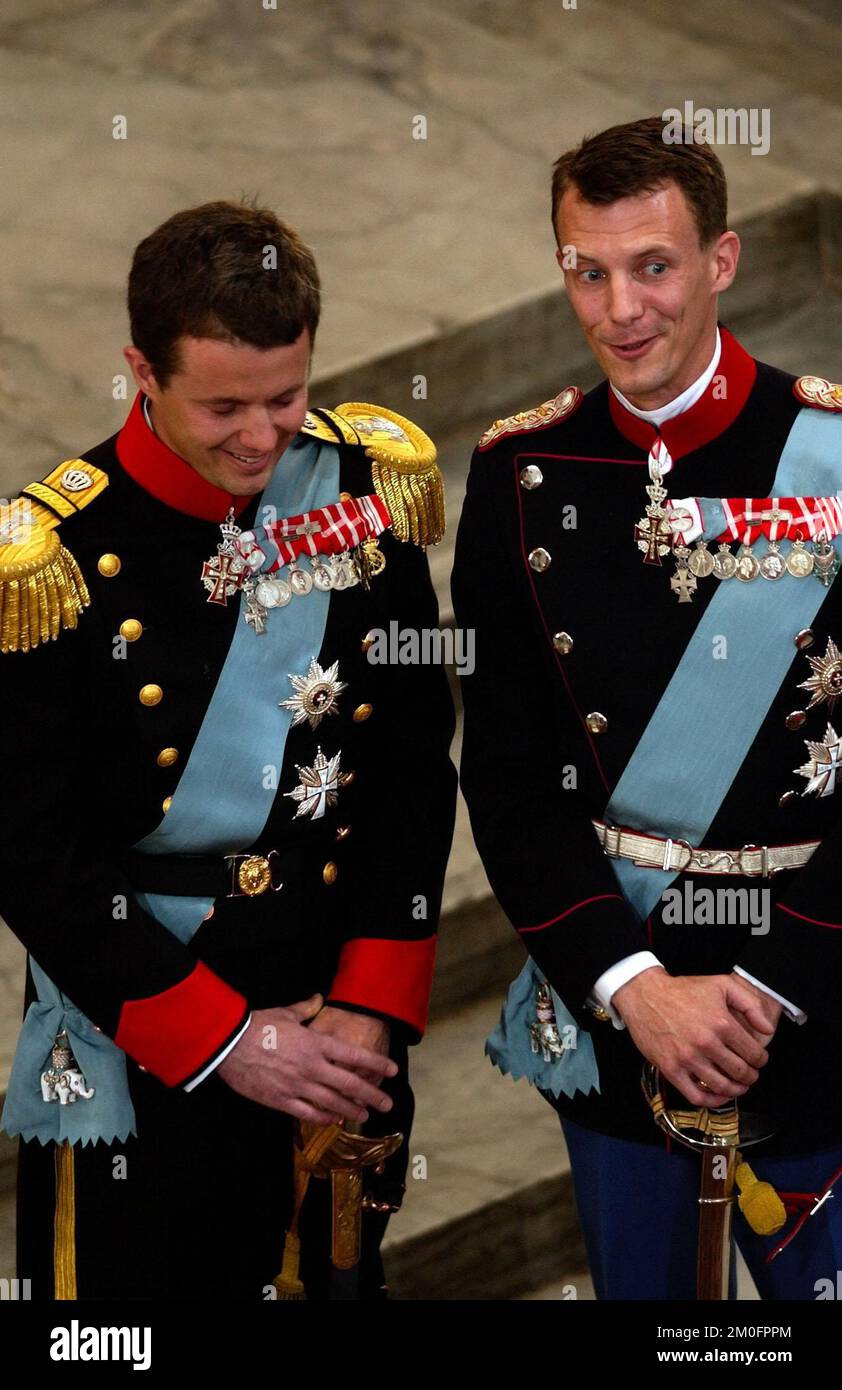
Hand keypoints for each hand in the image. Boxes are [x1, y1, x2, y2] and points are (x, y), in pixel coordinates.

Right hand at [216, 993, 397, 1124]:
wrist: (228, 1044)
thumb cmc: (257, 1025)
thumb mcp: (285, 1013)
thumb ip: (307, 1008)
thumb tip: (319, 998)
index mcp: (315, 1043)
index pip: (353, 1055)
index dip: (375, 1063)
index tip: (392, 1070)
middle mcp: (311, 1066)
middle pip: (348, 1084)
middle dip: (371, 1094)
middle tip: (386, 1103)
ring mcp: (297, 1085)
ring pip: (332, 1102)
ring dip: (351, 1110)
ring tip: (365, 1115)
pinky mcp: (281, 1100)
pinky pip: (308, 1112)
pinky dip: (324, 1118)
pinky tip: (334, 1120)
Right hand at [612, 967, 772, 1108]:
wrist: (646, 995)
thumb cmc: (683, 990)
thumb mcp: (721, 985)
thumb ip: (750, 1004)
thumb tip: (767, 1029)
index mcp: (722, 1023)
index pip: (754, 1054)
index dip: (761, 1060)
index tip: (758, 1060)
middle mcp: (706, 1043)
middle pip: (740, 1072)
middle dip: (751, 1076)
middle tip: (750, 1074)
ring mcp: (688, 1058)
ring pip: (722, 1087)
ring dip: (736, 1090)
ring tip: (738, 1086)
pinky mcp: (671, 1069)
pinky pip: (696, 1096)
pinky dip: (712, 1101)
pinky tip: (718, 1096)